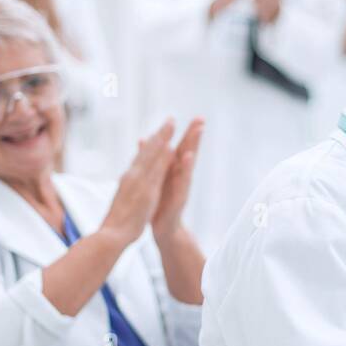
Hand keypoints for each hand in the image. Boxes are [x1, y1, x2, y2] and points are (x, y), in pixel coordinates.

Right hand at [101, 120, 175, 245]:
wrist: (110, 236)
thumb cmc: (117, 222)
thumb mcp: (123, 199)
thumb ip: (126, 188)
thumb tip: (129, 181)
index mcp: (129, 179)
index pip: (142, 157)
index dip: (152, 142)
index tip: (161, 130)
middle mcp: (132, 176)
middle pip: (147, 151)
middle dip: (159, 134)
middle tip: (170, 119)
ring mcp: (138, 182)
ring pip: (151, 156)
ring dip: (161, 139)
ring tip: (171, 124)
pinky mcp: (144, 191)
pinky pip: (155, 172)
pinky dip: (161, 158)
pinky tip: (169, 147)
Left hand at [151, 118, 203, 239]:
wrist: (163, 229)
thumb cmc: (159, 204)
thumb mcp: (156, 179)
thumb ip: (155, 160)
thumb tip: (144, 140)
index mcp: (172, 170)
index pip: (180, 147)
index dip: (185, 132)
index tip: (195, 117)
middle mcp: (179, 176)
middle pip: (187, 151)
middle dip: (194, 135)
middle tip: (201, 119)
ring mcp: (181, 185)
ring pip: (188, 163)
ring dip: (193, 146)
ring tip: (198, 132)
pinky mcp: (180, 196)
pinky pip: (183, 180)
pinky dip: (186, 168)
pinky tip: (189, 157)